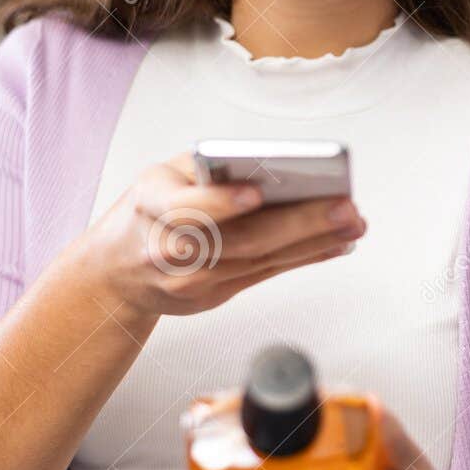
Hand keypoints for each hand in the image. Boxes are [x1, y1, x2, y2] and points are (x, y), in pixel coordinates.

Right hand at [80, 151, 366, 322]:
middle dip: (298, 223)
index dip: (220, 202)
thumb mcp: (164, 176)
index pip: (185, 207)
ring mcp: (190, 281)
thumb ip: (209, 172)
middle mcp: (168, 249)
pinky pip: (265, 274)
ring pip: (260, 260)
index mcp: (150, 205)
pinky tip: (337, 242)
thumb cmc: (149, 207)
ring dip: (313, 242)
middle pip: (240, 239)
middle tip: (346, 207)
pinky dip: (304, 257)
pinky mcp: (210, 298)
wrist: (115, 271)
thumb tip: (279, 172)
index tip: (258, 193)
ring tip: (354, 223)